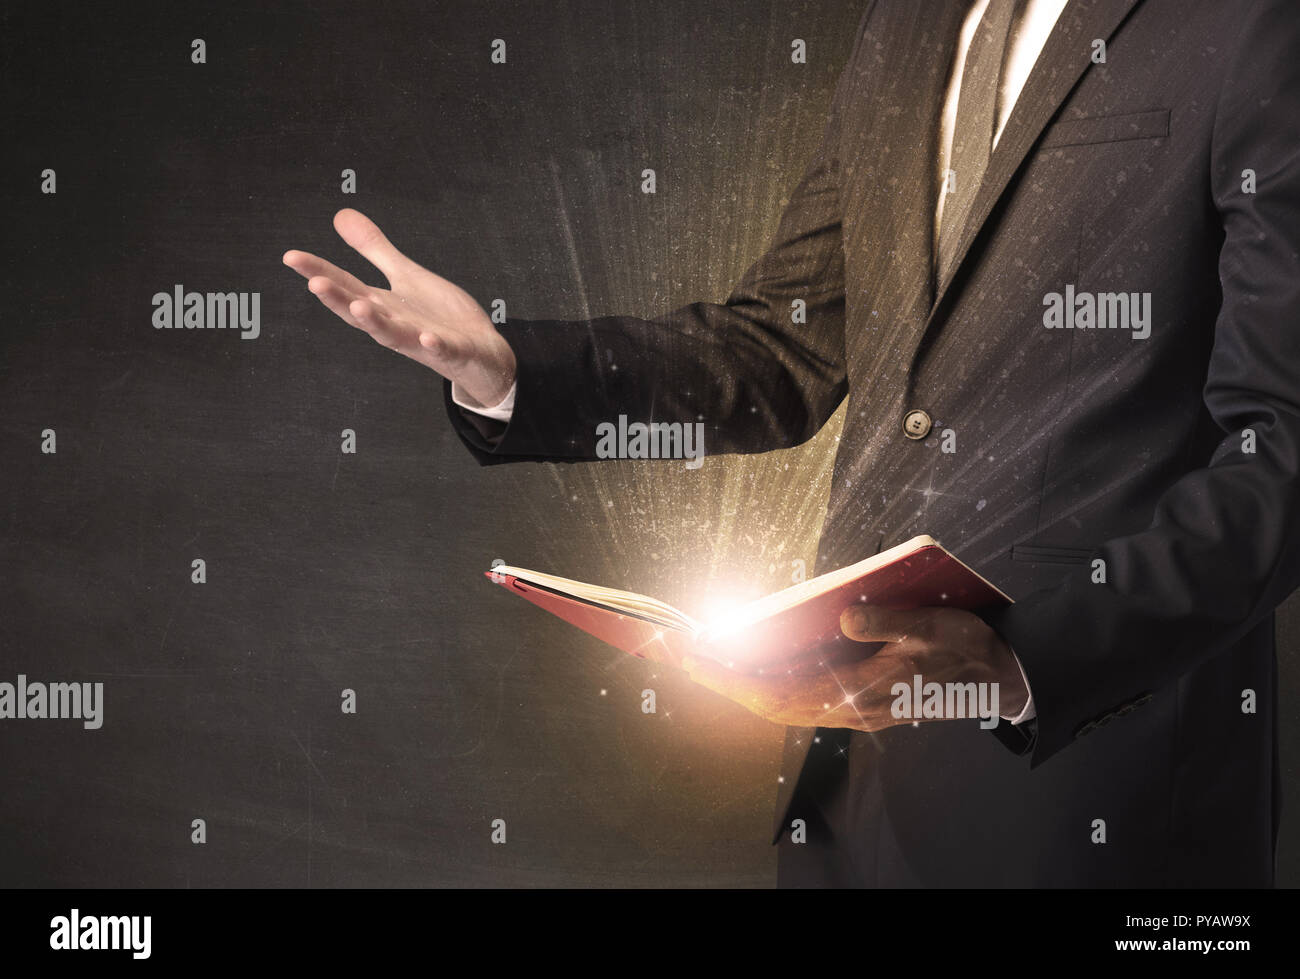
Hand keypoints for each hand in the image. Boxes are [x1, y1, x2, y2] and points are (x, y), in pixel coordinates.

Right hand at [284, 208, 516, 406]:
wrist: (479, 353)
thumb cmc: (440, 317)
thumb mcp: (405, 276)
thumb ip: (374, 249)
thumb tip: (341, 215)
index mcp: (383, 305)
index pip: (345, 285)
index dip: (318, 271)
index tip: (291, 256)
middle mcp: (396, 325)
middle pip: (361, 312)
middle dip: (339, 300)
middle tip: (315, 283)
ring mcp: (422, 341)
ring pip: (394, 335)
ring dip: (377, 323)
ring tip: (360, 308)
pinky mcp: (452, 351)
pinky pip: (442, 350)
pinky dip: (433, 345)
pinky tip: (427, 337)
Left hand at [681, 605, 1028, 730]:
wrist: (999, 680)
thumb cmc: (967, 652)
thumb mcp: (935, 627)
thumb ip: (889, 622)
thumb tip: (845, 616)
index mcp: (865, 694)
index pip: (782, 694)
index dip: (735, 677)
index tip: (697, 655)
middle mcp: (851, 708)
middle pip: (772, 703)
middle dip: (724, 680)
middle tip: (680, 652)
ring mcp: (852, 708)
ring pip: (783, 702)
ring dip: (743, 682)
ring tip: (705, 654)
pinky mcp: (856, 699)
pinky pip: (800, 695)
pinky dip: (770, 680)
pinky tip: (754, 657)